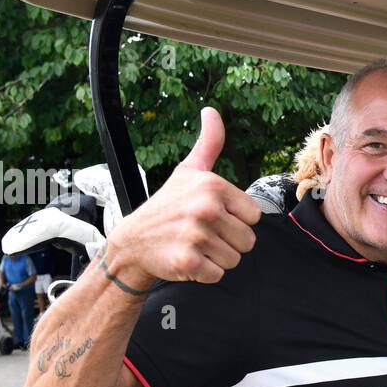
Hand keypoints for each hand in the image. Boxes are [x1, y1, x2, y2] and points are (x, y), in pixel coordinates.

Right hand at [104, 107, 262, 287]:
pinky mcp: (188, 261)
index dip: (236, 221)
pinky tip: (187, 259)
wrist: (132, 242)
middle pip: (248, 241)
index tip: (212, 217)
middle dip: (227, 242)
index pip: (254, 217)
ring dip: (216, 258)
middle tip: (200, 234)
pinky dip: (204, 273)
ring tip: (193, 245)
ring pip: (234, 260)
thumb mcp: (188, 171)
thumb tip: (211, 111)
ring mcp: (196, 235)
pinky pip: (217, 275)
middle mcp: (206, 208)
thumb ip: (208, 143)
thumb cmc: (166, 206)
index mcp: (213, 186)